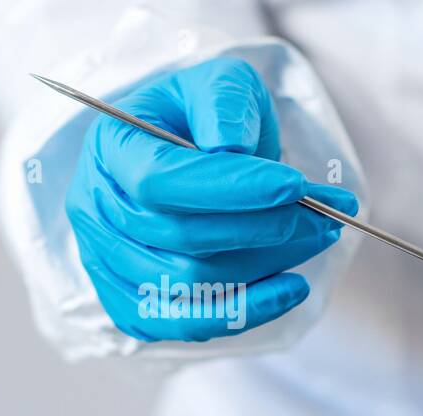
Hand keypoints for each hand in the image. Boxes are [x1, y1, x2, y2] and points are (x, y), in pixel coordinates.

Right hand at [65, 57, 357, 341]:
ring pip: (192, 283)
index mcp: (111, 150)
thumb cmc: (206, 120)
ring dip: (267, 265)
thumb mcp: (220, 86)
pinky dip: (247, 311)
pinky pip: (188, 323)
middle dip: (266, 229)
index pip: (162, 181)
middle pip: (183, 238)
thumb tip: (232, 145)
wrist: (192, 155)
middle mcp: (96, 210)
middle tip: (327, 217)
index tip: (296, 186)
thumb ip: (225, 104)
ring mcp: (109, 263)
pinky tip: (294, 287)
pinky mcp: (134, 305)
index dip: (232, 189)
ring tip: (318, 238)